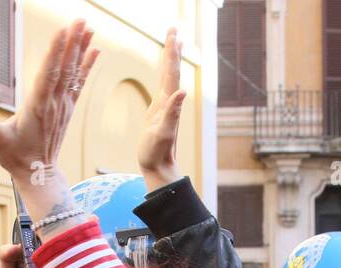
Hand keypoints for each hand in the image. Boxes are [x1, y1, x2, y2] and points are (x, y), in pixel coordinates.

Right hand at [0, 20, 98, 222]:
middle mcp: (53, 104)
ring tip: (89, 28)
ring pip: (73, 73)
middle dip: (72, 43)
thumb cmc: (15, 157)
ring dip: (81, 49)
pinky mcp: (66, 109)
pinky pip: (78, 83)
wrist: (38, 174)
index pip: (48, 75)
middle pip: (64, 69)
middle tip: (81, 20)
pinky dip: (86, 66)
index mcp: (37, 107)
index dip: (55, 52)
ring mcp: (62, 106)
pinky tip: (94, 50)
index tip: (62, 31)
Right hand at [138, 27, 186, 192]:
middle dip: (173, 49)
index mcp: (169, 102)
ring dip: (171, 58)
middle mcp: (169, 101)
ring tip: (173, 42)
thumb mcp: (163, 132)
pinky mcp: (159, 111)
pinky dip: (164, 73)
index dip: (172, 53)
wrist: (158, 166)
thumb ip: (172, 112)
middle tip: (174, 29)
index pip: (171, 72)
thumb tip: (183, 92)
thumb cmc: (157, 152)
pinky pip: (162, 85)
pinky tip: (165, 70)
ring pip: (168, 76)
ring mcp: (165, 105)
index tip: (173, 34)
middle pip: (172, 69)